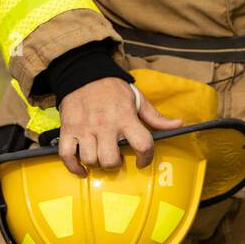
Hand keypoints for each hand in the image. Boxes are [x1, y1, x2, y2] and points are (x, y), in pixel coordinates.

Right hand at [55, 77, 183, 175]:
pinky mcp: (68, 130)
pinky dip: (74, 167)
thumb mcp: (138, 99)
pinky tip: (83, 169)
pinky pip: (67, 156)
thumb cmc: (113, 90)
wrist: (83, 74)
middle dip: (115, 164)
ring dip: (96, 163)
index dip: (146, 158)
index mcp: (125, 117)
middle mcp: (105, 125)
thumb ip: (155, 116)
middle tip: (117, 158)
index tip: (143, 161)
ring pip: (90, 159)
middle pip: (110, 160)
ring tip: (100, 157)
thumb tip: (177, 125)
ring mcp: (84, 129)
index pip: (142, 144)